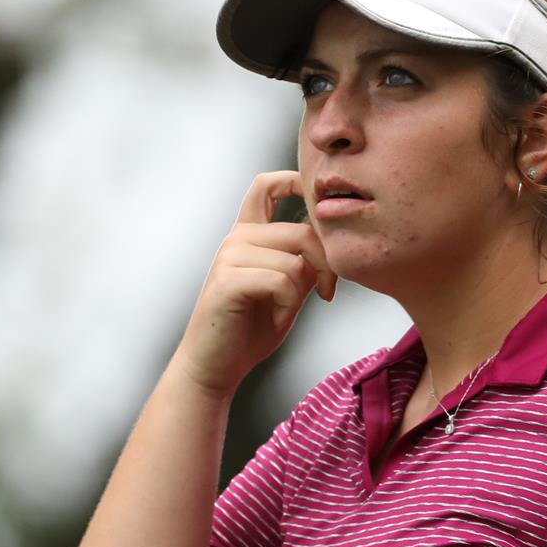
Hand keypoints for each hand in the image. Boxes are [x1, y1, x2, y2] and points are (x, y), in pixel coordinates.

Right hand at [174, 171, 337, 396]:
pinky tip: (276, 319)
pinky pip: (282, 281)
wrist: (216, 367)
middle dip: (327, 265)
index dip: (295, 180)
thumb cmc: (250, 331)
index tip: (319, 196)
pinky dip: (288, 305)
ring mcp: (230, 257)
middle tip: (326, 293)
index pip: (266, 186)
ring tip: (284, 312)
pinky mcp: (228, 280)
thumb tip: (330, 245)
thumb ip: (304, 264)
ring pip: (295, 261)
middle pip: (302, 232)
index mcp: (248, 235)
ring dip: (301, 294)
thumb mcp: (288, 290)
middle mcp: (237, 238)